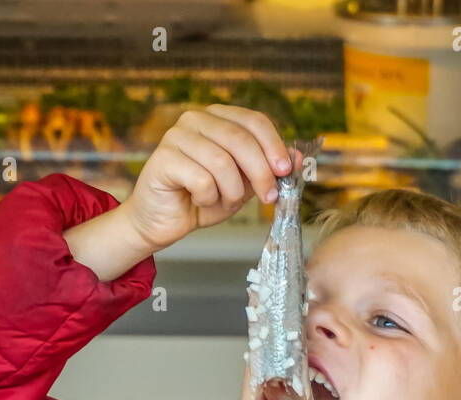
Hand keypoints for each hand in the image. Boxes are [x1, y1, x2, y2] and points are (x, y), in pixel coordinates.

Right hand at [121, 104, 295, 250]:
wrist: (163, 220)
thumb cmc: (202, 198)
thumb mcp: (243, 185)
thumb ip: (267, 169)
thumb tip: (297, 158)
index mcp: (217, 118)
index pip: (254, 120)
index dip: (274, 145)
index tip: (286, 170)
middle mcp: (195, 119)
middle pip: (240, 139)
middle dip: (261, 172)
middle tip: (269, 196)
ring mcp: (176, 136)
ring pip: (222, 162)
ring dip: (232, 191)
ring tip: (224, 201)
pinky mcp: (163, 158)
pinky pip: (201, 179)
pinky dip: (208, 198)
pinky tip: (198, 201)